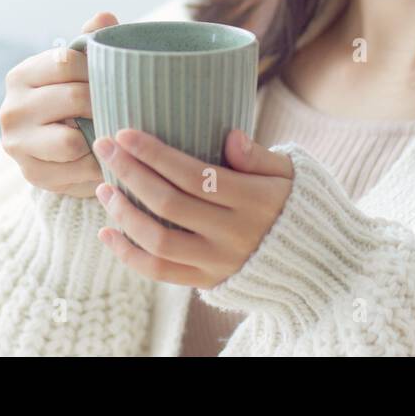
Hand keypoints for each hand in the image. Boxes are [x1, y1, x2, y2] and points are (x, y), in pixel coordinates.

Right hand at [0, 11, 117, 197]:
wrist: (59, 153)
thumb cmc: (74, 99)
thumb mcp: (80, 69)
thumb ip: (91, 42)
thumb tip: (105, 17)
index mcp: (21, 75)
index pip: (67, 61)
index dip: (97, 69)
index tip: (112, 77)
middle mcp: (11, 108)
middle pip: (74, 98)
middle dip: (104, 102)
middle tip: (124, 105)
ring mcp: (17, 144)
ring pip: (72, 140)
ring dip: (98, 136)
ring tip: (111, 130)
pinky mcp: (31, 174)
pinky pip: (76, 169)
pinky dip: (96, 164)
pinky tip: (103, 156)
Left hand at [91, 127, 294, 288]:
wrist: (311, 264)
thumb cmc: (294, 204)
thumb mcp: (290, 173)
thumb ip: (259, 156)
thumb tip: (231, 136)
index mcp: (253, 201)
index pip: (194, 175)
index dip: (155, 154)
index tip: (126, 133)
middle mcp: (232, 234)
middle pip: (169, 203)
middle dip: (130, 172)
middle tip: (104, 146)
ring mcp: (217, 262)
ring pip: (158, 241)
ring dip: (124, 212)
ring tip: (103, 187)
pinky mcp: (207, 281)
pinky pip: (160, 272)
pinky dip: (128, 254)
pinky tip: (108, 231)